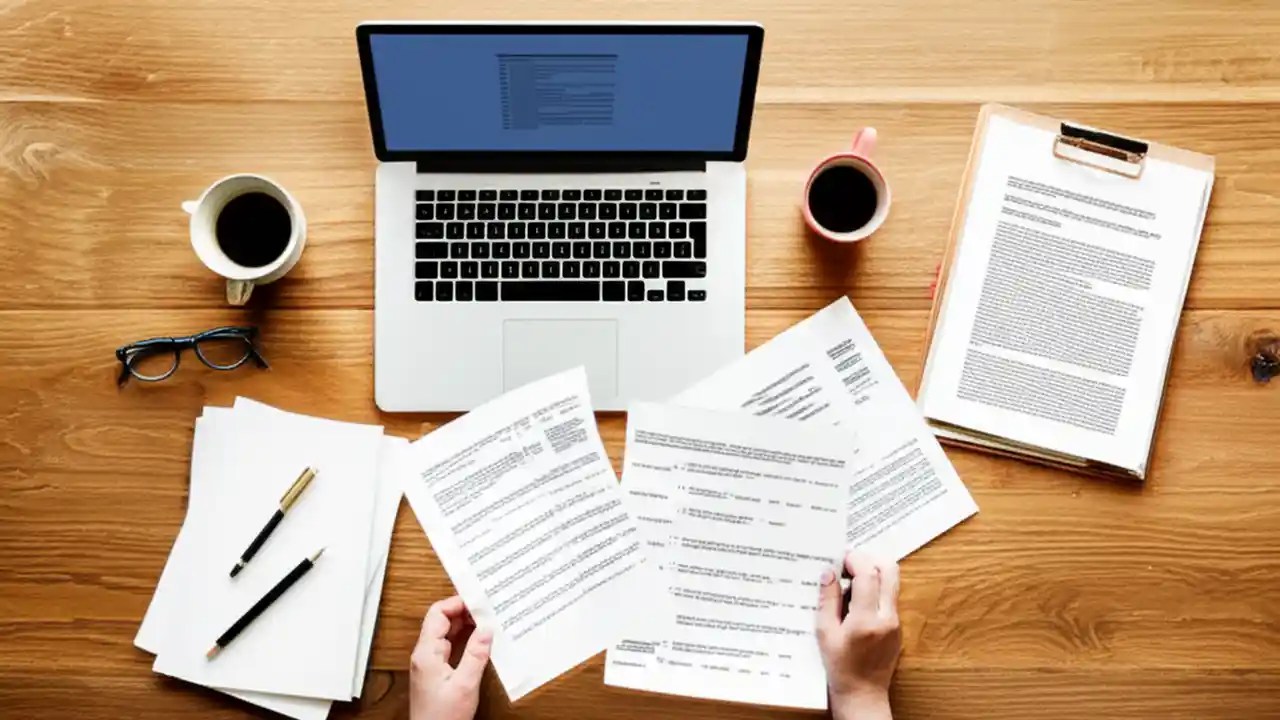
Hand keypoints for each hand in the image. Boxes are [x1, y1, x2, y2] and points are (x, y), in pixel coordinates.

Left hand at [410, 595, 492, 719]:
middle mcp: (425, 655)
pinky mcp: (436, 673)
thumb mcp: (465, 685)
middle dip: (464, 612)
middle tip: (486, 609)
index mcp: (426, 653)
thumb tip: (486, 629)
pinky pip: (449, 647)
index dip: (457, 603)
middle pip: (441, 621)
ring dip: (465, 626)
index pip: (437, 614)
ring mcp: (429, 664)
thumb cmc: (442, 718)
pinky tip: (479, 642)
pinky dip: (464, 640)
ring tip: (486, 622)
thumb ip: (476, 655)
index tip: (477, 601)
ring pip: (446, 634)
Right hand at [815, 551, 901, 719]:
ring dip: (873, 573)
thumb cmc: (840, 667)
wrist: (863, 693)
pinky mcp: (898, 626)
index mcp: (866, 620)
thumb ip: (827, 600)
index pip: (868, 575)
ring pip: (892, 582)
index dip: (854, 560)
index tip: (841, 558)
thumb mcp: (824, 633)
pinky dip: (875, 589)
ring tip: (850, 581)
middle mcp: (887, 618)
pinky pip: (890, 597)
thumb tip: (828, 572)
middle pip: (889, 570)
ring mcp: (896, 622)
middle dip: (870, 559)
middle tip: (849, 563)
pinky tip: (856, 600)